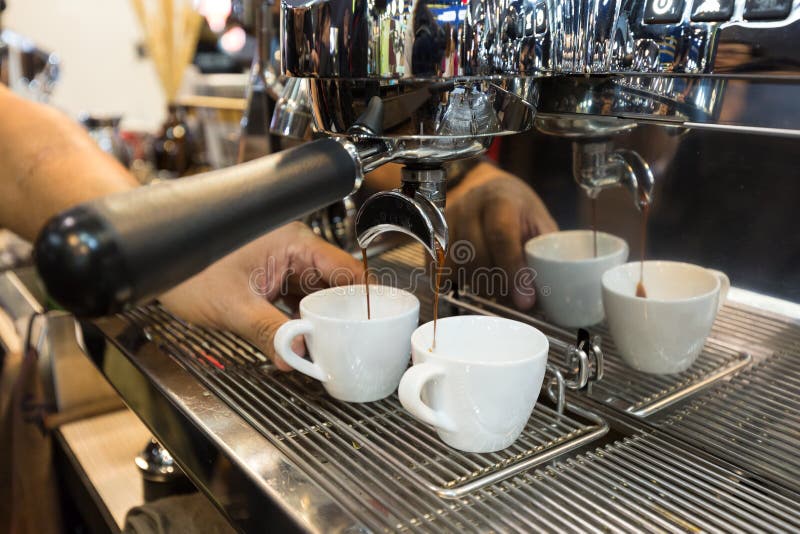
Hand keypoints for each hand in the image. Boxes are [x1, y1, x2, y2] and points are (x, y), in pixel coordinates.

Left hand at [159, 222, 363, 369]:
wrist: (151, 258)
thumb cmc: (185, 263)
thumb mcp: (232, 306)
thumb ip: (268, 332)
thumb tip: (295, 356)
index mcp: (293, 242)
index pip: (346, 270)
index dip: (364, 298)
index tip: (375, 324)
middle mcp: (291, 247)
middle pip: (333, 284)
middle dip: (341, 315)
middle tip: (350, 345)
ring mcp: (279, 261)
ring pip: (313, 293)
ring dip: (318, 319)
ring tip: (327, 346)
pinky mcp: (267, 273)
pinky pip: (294, 296)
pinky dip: (299, 317)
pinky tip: (300, 338)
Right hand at [445, 162, 557, 309]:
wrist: (490, 190)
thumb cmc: (518, 210)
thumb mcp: (539, 223)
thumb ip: (544, 252)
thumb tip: (551, 294)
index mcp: (500, 199)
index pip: (501, 237)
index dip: (513, 271)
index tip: (525, 301)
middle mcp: (468, 207)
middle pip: (476, 256)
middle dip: (497, 285)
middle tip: (513, 298)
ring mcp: (446, 221)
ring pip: (455, 266)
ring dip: (477, 285)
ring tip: (495, 286)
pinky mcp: (432, 236)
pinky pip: (438, 270)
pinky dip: (454, 282)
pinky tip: (471, 281)